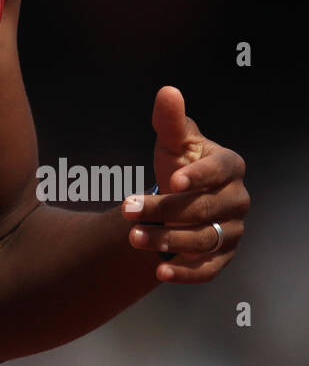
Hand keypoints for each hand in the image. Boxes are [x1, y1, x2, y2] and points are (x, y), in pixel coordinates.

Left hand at [121, 85, 248, 282]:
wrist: (180, 199)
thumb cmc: (178, 163)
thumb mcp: (173, 141)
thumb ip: (170, 119)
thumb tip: (168, 92)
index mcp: (230, 167)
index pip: (218, 171)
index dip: (197, 176)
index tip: (172, 180)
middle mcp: (237, 200)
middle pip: (204, 208)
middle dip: (165, 210)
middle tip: (128, 209)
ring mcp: (233, 230)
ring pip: (203, 240)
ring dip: (168, 241)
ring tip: (133, 238)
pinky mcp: (222, 257)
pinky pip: (208, 270)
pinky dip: (185, 273)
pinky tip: (159, 271)